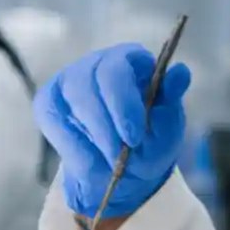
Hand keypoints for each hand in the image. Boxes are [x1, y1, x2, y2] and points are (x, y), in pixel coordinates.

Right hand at [35, 43, 190, 217]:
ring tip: (109, 164)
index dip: (121, 102)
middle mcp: (94, 65)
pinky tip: (90, 162)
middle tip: (118, 157)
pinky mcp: (48, 104)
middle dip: (102, 126)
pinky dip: (71, 147)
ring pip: (66, 104)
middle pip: (84, 84)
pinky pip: (52, 122)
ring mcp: (67, 83)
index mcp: (129, 61)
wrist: (124, 169)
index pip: (116, 69)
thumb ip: (170, 102)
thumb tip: (180, 72)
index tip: (134, 138)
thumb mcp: (167, 127)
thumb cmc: (149, 142)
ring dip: (89, 139)